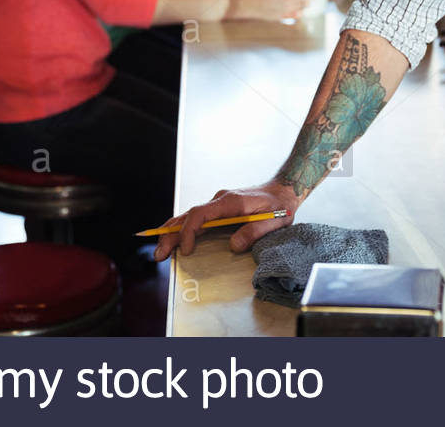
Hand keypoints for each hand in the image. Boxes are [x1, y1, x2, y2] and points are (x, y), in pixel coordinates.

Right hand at [153, 181, 299, 259]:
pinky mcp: (220, 210)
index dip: (189, 231)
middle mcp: (220, 201)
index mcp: (230, 202)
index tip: (186, 249)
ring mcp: (218, 204)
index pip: (200, 214)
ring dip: (173, 232)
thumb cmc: (279, 205)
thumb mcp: (273, 221)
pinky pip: (196, 219)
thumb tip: (234, 245)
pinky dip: (183, 229)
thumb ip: (253, 232)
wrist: (284, 190)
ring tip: (161, 251)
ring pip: (189, 216)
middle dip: (171, 234)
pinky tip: (175, 240)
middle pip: (188, 215)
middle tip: (160, 254)